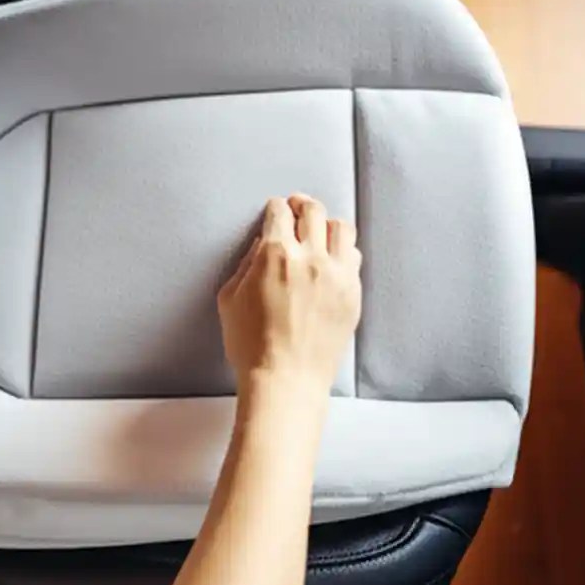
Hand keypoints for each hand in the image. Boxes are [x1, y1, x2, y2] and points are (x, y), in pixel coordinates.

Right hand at [217, 194, 361, 396]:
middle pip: (314, 211)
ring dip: (327, 223)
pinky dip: (342, 250)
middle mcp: (311, 258)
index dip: (275, 208)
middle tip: (297, 207)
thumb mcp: (230, 299)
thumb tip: (261, 245)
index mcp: (275, 255)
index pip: (279, 213)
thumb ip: (246, 264)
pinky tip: (333, 257)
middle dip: (302, 204)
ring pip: (342, 228)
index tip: (276, 210)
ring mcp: (337, 276)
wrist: (285, 380)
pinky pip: (354, 257)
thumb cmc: (252, 346)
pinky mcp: (353, 294)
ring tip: (320, 229)